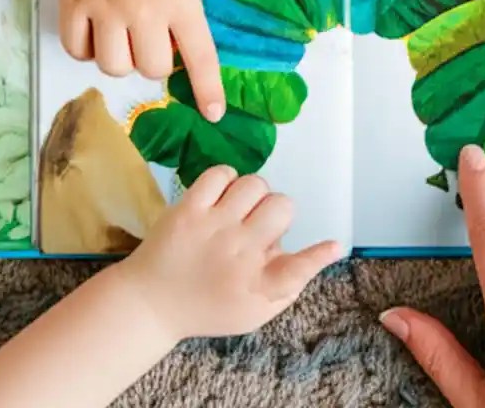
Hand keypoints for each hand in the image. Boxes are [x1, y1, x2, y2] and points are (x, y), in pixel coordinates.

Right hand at [55, 0, 225, 120]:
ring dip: (122, 60)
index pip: (199, 56)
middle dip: (155, 61)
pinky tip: (98, 32)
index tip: (213, 113)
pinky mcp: (72, 3)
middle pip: (151, 69)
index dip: (207, 90)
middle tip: (151, 37)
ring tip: (123, 35)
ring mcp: (103, 7)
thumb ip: (188, 7)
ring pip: (114, 67)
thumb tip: (185, 48)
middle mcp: (142, 8)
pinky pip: (78, 51)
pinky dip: (89, 50)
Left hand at [111, 166, 341, 340]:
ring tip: (240, 210)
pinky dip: (227, 179)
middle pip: (282, 206)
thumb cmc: (210, 307)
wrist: (151, 303)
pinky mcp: (187, 210)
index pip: (298, 268)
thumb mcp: (256, 311)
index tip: (333, 245)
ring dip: (254, 194)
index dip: (320, 255)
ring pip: (254, 184)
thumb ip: (291, 282)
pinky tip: (222, 198)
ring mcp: (212, 227)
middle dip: (279, 212)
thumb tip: (327, 249)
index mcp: (258, 283)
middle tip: (259, 227)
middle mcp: (239, 252)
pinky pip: (220, 174)